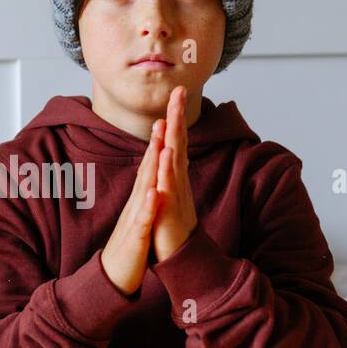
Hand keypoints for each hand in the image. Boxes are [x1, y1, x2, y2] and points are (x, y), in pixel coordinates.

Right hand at [100, 118, 164, 295]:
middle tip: (163, 117)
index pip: (150, 167)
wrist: (114, 277)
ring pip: (144, 190)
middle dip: (155, 143)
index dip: (158, 143)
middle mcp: (136, 204)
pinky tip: (154, 193)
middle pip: (146, 169)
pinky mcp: (136, 238)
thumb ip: (145, 199)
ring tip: (159, 145)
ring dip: (151, 168)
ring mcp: (135, 220)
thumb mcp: (141, 218)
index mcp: (140, 200)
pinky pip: (143, 220)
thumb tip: (152, 182)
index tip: (166, 118)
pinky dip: (149, 206)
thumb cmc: (130, 248)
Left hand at [152, 86, 197, 261]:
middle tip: (179, 90)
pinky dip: (167, 169)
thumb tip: (170, 151)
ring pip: (174, 160)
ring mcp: (174, 193)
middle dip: (177, 116)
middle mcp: (176, 180)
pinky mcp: (169, 208)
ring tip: (172, 115)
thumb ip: (170, 173)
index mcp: (173, 176)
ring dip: (173, 137)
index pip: (175, 140)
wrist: (179, 257)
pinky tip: (166, 154)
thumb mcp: (170, 194)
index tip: (175, 93)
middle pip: (177, 142)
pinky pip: (168, 186)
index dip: (175, 117)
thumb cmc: (172, 227)